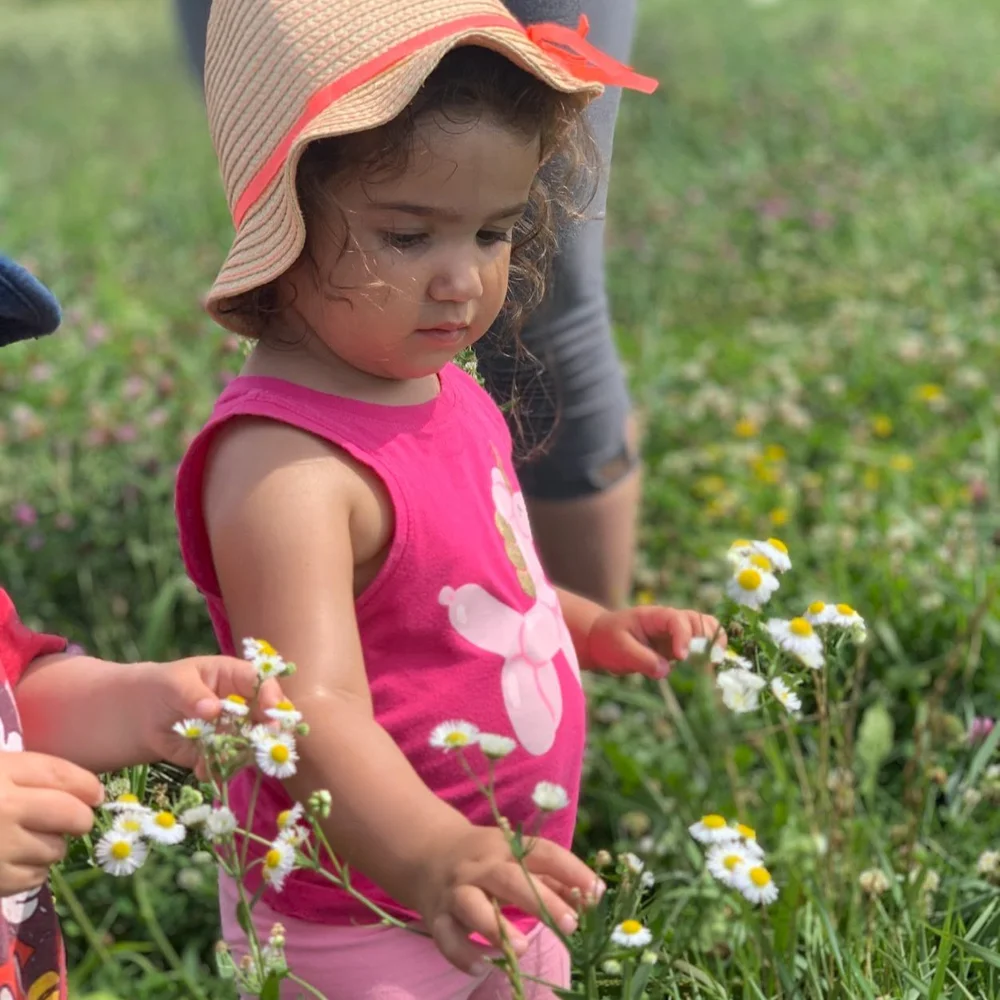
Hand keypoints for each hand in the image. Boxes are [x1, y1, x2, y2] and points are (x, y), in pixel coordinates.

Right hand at [0, 751, 102, 895]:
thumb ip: (26, 775)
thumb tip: (84, 792)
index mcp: (0, 774)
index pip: (62, 776)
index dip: (87, 786)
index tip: (95, 795)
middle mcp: (3, 810)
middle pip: (71, 816)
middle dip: (77, 819)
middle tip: (69, 820)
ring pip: (54, 851)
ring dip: (50, 847)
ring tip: (24, 840)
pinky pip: (32, 879)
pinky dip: (30, 872)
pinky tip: (10, 861)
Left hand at [138, 656, 283, 768]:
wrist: (145, 714)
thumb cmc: (166, 686)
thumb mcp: (175, 684)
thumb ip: (193, 695)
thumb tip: (213, 709)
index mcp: (235, 677)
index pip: (262, 683)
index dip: (271, 695)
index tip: (271, 711)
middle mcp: (243, 703)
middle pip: (267, 715)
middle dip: (268, 730)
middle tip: (262, 744)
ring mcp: (235, 729)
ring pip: (252, 742)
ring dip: (244, 754)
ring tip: (223, 762)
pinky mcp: (222, 750)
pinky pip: (228, 762)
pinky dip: (219, 769)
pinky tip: (202, 769)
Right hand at [416, 824, 600, 973]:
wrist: (426, 852)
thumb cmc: (487, 860)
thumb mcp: (517, 858)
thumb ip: (554, 877)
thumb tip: (593, 898)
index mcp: (506, 846)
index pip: (543, 852)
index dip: (572, 870)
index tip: (597, 893)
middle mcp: (481, 865)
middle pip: (509, 878)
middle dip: (541, 901)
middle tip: (570, 925)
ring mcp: (456, 890)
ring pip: (472, 905)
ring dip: (497, 927)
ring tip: (523, 948)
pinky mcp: (437, 916)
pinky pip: (446, 937)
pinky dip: (462, 954)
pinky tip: (481, 968)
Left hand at [587, 606, 725, 678]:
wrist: (601, 640)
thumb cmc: (608, 640)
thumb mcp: (619, 650)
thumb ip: (642, 659)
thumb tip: (666, 670)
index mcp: (655, 616)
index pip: (677, 620)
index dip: (684, 637)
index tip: (682, 657)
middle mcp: (670, 622)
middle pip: (699, 621)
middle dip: (707, 639)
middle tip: (707, 662)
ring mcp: (677, 634)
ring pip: (706, 630)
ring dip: (714, 644)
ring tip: (713, 664)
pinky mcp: (678, 647)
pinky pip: (701, 647)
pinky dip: (710, 655)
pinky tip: (709, 670)